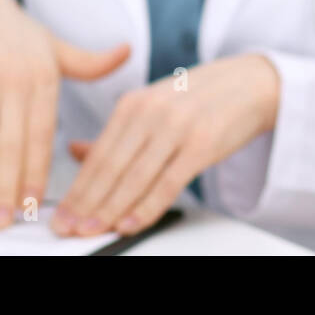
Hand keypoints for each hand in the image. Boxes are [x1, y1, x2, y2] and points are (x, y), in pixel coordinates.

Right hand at [0, 0, 129, 228]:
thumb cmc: (11, 30)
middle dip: (7, 188)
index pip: (43, 132)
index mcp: (44, 72)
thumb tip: (127, 51)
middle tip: (7, 223)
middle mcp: (12, 79)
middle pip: (10, 145)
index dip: (37, 170)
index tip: (36, 202)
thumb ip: (89, 61)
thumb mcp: (53, 43)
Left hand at [51, 53, 279, 236]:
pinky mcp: (203, 143)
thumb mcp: (155, 104)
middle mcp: (152, 112)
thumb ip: (118, 131)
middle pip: (110, 168)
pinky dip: (146, 207)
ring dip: (109, 210)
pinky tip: (129, 223)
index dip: (77, 189)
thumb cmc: (203, 98)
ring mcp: (178, 127)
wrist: (252, 83)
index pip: (98, 154)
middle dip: (86, 204)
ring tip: (90, 231)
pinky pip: (168, 183)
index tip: (61, 214)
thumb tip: (76, 151)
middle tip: (67, 228)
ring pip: (135, 178)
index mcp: (134, 102)